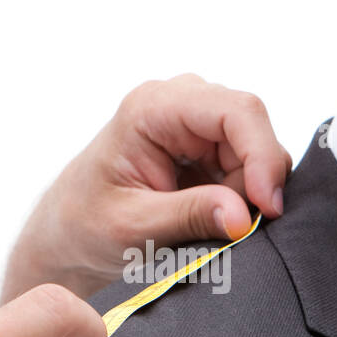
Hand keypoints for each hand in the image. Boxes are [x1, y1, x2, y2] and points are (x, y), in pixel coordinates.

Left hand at [0, 74, 291, 303]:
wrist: (69, 233)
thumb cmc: (86, 224)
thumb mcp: (134, 227)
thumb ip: (189, 216)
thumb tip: (243, 215)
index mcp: (151, 108)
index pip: (234, 111)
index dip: (262, 156)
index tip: (267, 207)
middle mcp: (178, 103)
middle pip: (251, 128)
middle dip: (254, 181)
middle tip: (237, 229)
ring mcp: (195, 123)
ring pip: (255, 150)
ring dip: (246, 193)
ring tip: (209, 226)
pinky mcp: (207, 147)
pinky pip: (247, 166)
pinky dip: (241, 197)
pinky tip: (214, 218)